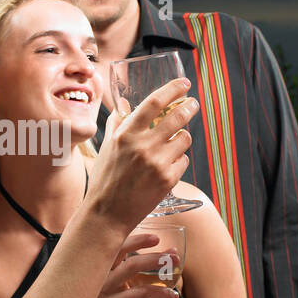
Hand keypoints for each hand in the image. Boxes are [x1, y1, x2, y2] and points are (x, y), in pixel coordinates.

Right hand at [66, 234, 178, 297]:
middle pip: (132, 266)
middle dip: (156, 260)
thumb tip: (169, 251)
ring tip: (174, 295)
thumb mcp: (108, 282)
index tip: (156, 238)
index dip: (137, 241)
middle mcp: (103, 285)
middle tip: (175, 261)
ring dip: (162, 292)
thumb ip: (129, 268)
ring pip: (141, 292)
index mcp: (101, 272)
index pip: (118, 249)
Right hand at [89, 77, 195, 232]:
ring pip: (184, 139)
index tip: (184, 83)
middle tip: (193, 104)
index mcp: (126, 134)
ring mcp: (157, 163)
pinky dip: (178, 161)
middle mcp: (143, 146)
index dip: (172, 89)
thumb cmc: (104, 179)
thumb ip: (118, 124)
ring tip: (174, 143)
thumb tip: (126, 106)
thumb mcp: (107, 147)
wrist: (107, 214)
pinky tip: (166, 167)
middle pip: (177, 117)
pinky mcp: (167, 180)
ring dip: (182, 138)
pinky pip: (183, 161)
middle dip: (189, 107)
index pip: (154, 103)